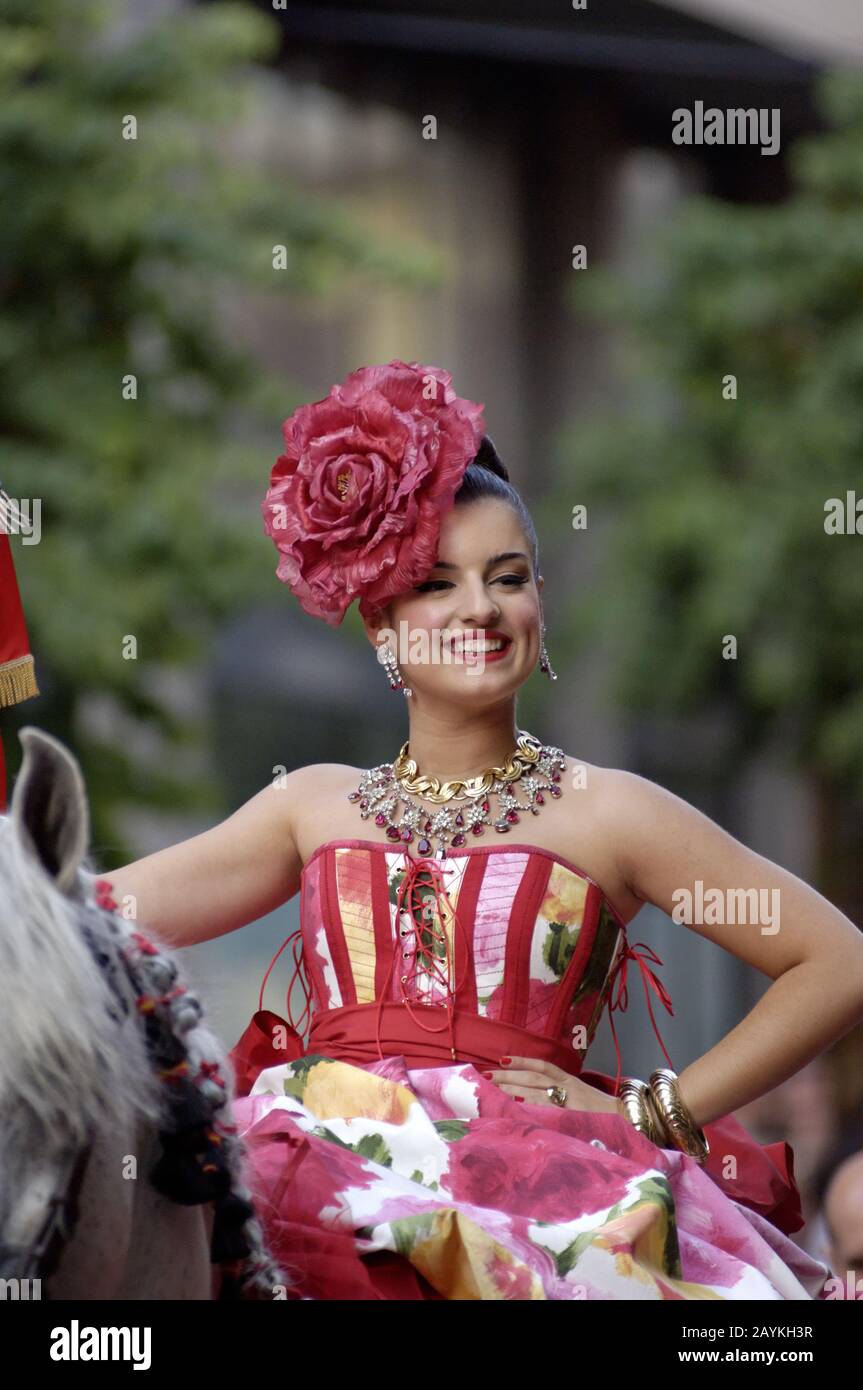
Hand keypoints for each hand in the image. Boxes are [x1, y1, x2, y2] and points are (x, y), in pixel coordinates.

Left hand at [483, 1055, 619, 1112]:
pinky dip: (531, 1107)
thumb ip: (559, 1094)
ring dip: (514, 1090)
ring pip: (537, 1092)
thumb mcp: (580, 1097)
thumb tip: (529, 1095)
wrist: (628, 1121)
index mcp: (570, 1080)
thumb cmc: (601, 1113)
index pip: (542, 1066)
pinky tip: (516, 1106)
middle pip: (533, 1078)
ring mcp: (570, 1102)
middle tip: (486, 1075)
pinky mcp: (571, 1117)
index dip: (522, 1061)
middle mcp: (568, 1087)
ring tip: (494, 1089)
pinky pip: (547, 1111)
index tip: (502, 1059)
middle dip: (509, 1076)